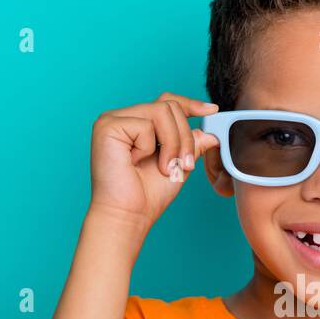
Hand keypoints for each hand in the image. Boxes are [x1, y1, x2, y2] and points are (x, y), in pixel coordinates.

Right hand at [89, 92, 219, 228]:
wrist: (128, 215)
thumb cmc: (147, 196)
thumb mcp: (178, 166)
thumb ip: (191, 146)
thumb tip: (210, 133)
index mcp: (137, 124)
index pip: (166, 103)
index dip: (190, 104)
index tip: (212, 110)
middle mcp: (123, 118)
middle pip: (169, 106)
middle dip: (184, 137)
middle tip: (184, 165)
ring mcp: (112, 120)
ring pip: (161, 111)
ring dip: (172, 144)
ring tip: (164, 168)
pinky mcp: (106, 126)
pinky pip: (145, 124)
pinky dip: (148, 148)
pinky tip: (134, 162)